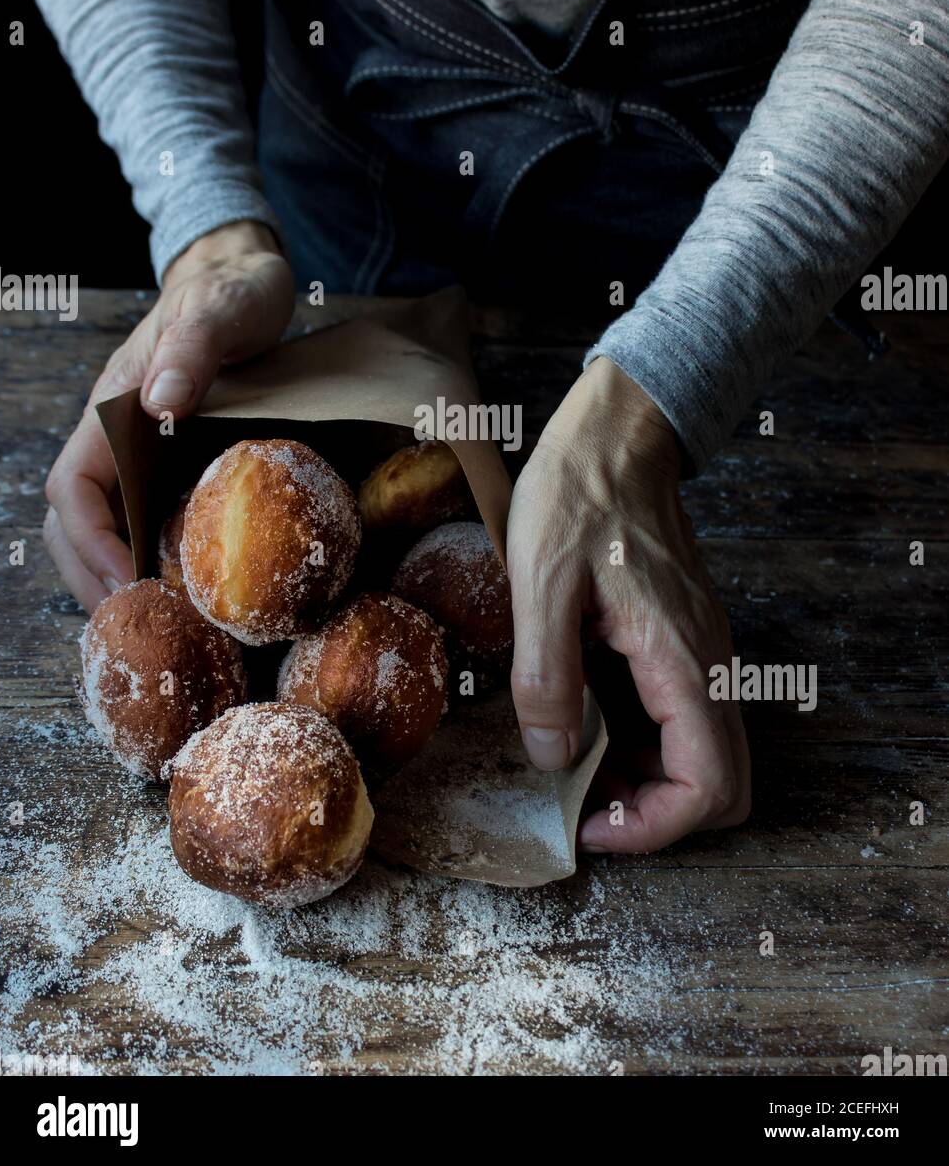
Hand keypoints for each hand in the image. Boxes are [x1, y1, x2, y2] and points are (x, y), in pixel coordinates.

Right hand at [44, 221, 293, 612]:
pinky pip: (147, 518)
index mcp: (113, 407)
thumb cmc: (231, 292)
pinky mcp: (173, 463)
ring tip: (160, 622)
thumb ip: (191, 349)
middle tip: (138, 627)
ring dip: (120, 575)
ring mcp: (143, 452)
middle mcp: (118, 436)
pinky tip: (187, 587)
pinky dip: (154, 557)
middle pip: (77, 522)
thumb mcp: (219, 310)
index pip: (73, 487)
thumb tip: (161, 401)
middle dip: (95, 577)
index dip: (90, 539)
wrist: (247, 278)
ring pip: (108, 526)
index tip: (124, 580)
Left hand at [506, 356, 749, 852]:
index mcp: (680, 658)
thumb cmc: (578, 496)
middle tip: (583, 804)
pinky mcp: (686, 641)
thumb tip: (554, 758)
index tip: (586, 820)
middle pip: (723, 787)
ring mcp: (703, 652)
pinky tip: (588, 724)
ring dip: (650, 783)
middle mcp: (708, 664)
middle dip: (656, 816)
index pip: (707, 787)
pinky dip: (647, 746)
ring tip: (576, 769)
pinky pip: (686, 720)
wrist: (616, 435)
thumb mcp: (540, 584)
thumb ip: (548, 678)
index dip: (651, 827)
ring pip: (707, 757)